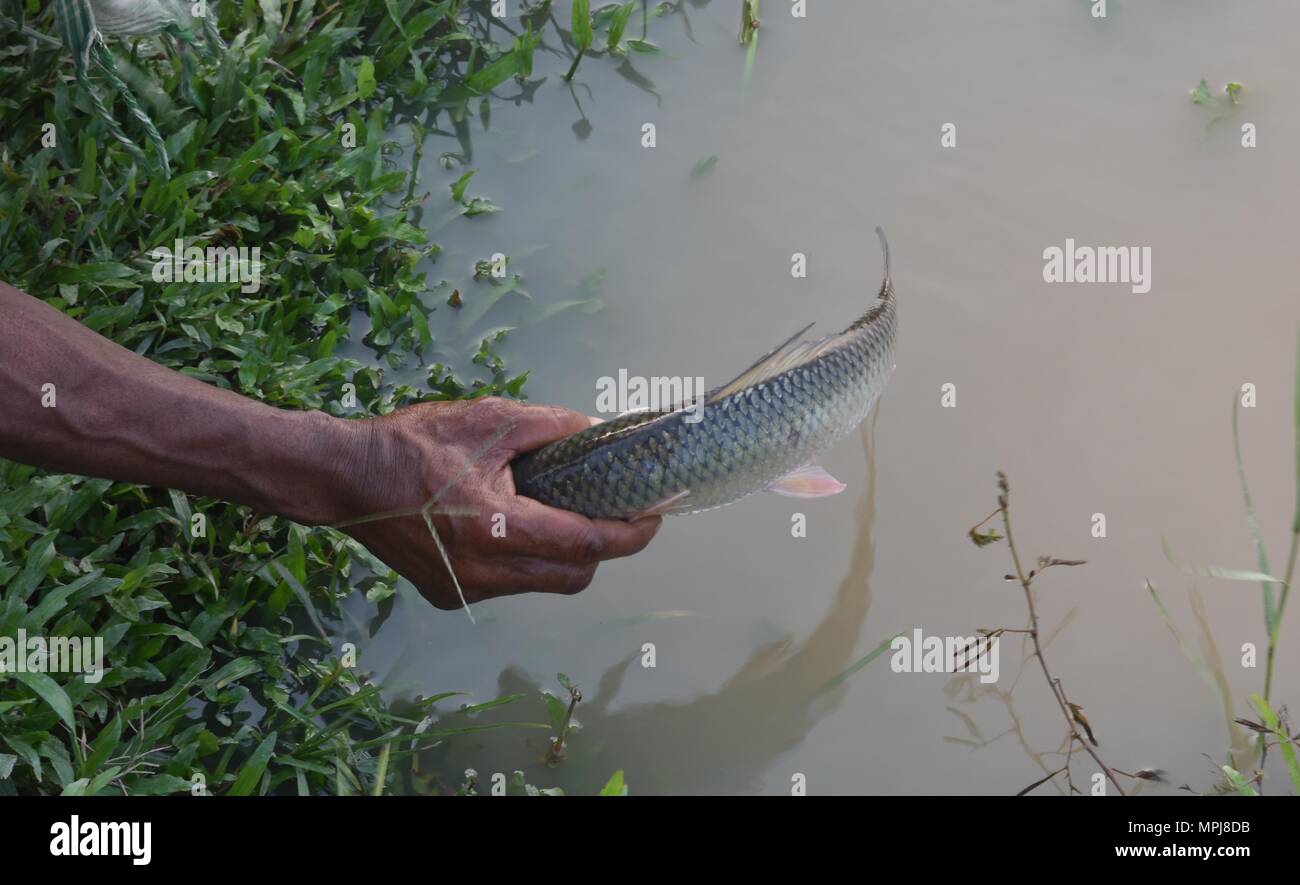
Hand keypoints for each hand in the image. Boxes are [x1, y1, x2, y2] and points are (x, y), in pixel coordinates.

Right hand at [332, 397, 661, 609]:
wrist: (345, 479)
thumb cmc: (412, 444)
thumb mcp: (488, 420)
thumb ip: (552, 427)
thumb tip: (600, 431)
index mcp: (495, 529)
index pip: (586, 544)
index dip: (631, 532)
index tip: (657, 513)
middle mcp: (483, 572)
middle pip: (575, 575)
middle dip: (605, 547)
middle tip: (620, 511)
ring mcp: (466, 590)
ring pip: (544, 583)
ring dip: (567, 554)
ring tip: (567, 511)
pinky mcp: (451, 595)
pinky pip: (512, 584)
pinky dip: (530, 560)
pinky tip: (521, 524)